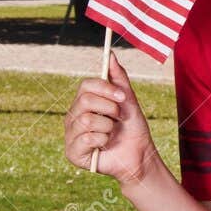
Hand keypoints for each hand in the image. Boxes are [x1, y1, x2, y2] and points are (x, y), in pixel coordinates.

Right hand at [63, 53, 157, 183]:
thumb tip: (110, 54)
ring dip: (108, 127)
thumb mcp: (128, 100)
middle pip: (85, 101)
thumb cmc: (132, 128)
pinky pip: (86, 139)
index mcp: (84, 102)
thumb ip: (118, 78)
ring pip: (87, 120)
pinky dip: (103, 141)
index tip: (123, 97)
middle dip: (109, 109)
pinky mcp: (73, 153)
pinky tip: (105, 146)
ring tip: (112, 134)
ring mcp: (71, 135)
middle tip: (118, 119)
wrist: (140, 155)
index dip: (105, 88)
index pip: (86, 85)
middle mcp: (73, 116)